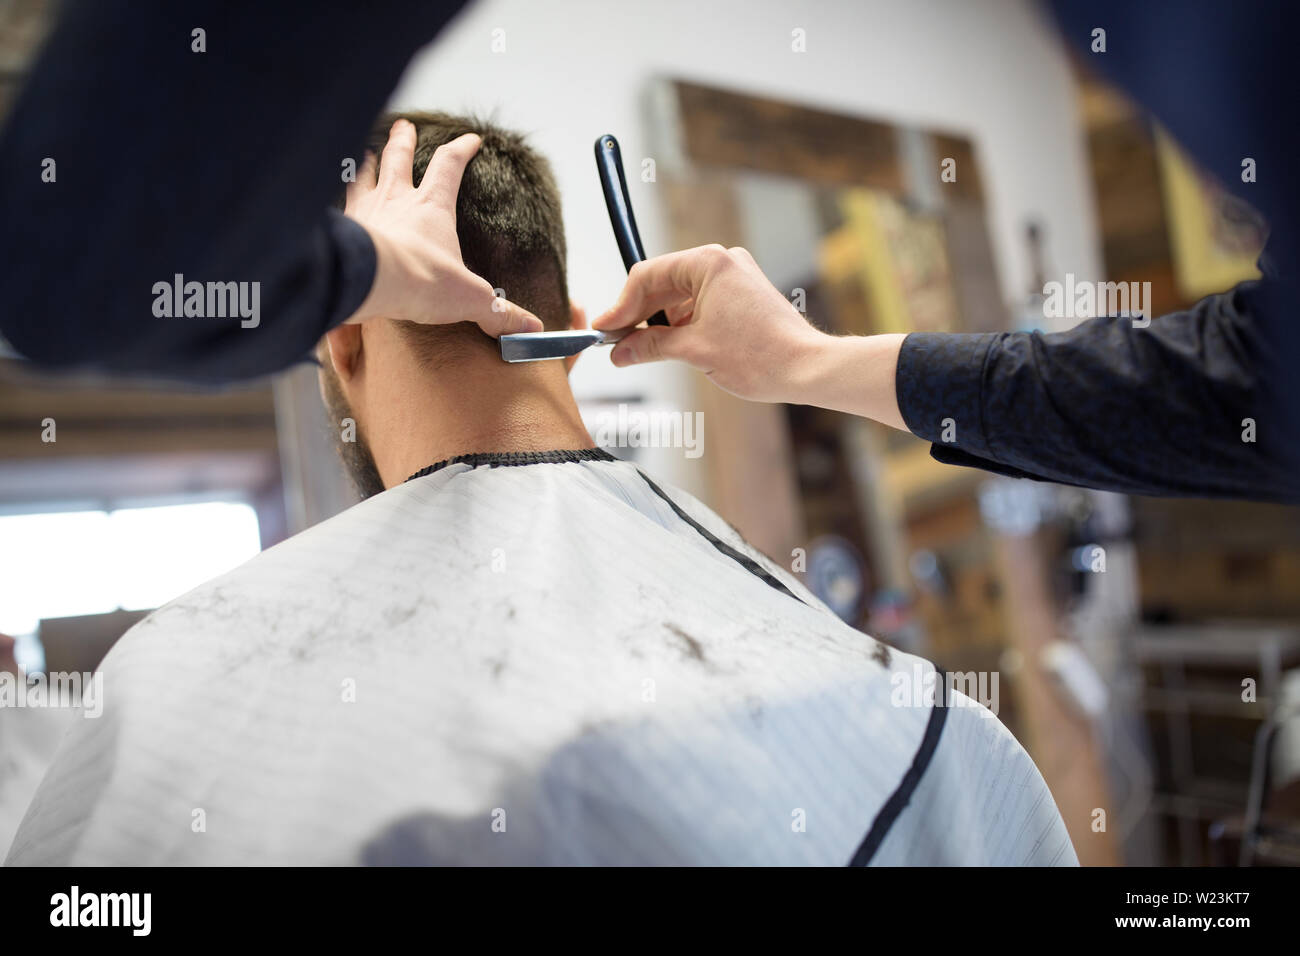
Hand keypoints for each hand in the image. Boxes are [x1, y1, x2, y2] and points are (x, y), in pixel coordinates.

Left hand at [343, 119, 543, 336]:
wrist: (372, 281)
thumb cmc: (422, 280)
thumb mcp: (471, 298)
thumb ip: (499, 312)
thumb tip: (533, 329)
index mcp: (432, 206)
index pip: (450, 165)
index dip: (462, 150)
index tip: (471, 139)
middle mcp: (396, 199)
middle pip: (399, 159)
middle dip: (404, 141)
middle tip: (404, 126)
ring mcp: (365, 210)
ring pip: (363, 175)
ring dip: (366, 164)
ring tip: (364, 154)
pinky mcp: (341, 228)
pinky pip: (334, 206)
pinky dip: (329, 197)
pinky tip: (325, 197)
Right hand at [592, 244, 828, 402]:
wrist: (807, 369)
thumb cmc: (761, 356)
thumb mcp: (694, 351)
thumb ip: (650, 346)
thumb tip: (620, 352)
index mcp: (708, 263)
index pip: (647, 276)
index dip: (620, 306)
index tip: (604, 330)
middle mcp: (721, 262)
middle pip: (661, 284)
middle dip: (637, 316)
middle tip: (614, 344)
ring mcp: (733, 278)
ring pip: (678, 297)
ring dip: (657, 323)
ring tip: (636, 351)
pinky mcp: (741, 296)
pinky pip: (698, 305)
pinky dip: (679, 325)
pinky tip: (664, 346)